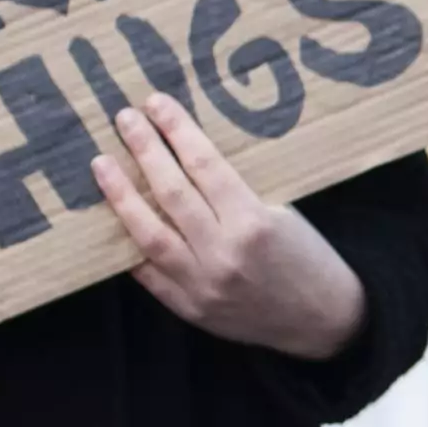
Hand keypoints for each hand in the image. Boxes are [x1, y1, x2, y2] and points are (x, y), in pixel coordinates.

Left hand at [92, 96, 369, 361]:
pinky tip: (114, 219)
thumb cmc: (309, 260)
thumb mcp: (285, 215)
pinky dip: (129, 246)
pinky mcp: (190, 308)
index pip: (205, 165)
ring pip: (149, 233)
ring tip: (102, 165)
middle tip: (124, 120)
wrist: (325, 322)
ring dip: (121, 196)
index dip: (177, 130)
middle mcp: (224, 252)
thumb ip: (238, 193)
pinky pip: (148, 274)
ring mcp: (202, 284)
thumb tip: (191, 159)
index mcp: (254, 222)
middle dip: (145, 150)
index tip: (156, 104)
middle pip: (172, 192)